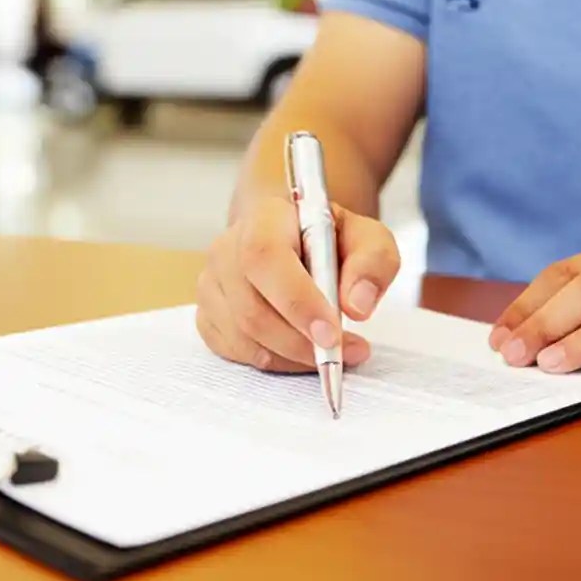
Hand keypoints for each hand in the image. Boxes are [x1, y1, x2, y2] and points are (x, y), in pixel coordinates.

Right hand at [195, 195, 400, 371]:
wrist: (290, 238)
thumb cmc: (327, 239)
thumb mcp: (367, 238)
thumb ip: (373, 263)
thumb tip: (357, 305)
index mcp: (263, 219)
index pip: (265, 257)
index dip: (296, 301)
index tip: (332, 334)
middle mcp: (226, 249)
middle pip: (252, 308)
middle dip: (301, 343)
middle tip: (345, 352)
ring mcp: (211, 283)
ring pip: (243, 336)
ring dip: (291, 356)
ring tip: (329, 351)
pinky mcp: (207, 314)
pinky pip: (234, 351)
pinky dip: (272, 361)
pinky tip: (298, 352)